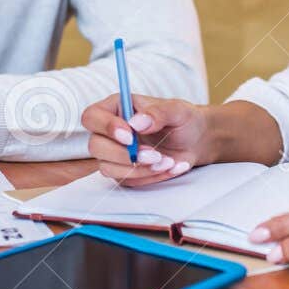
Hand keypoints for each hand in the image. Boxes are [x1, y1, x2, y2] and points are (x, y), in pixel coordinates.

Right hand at [80, 94, 218, 184]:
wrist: (196, 141)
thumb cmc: (183, 119)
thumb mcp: (177, 109)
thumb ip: (157, 112)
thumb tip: (136, 123)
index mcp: (116, 108)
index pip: (92, 117)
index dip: (106, 127)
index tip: (130, 136)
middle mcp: (110, 132)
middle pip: (95, 146)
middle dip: (124, 154)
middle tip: (154, 154)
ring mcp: (114, 154)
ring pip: (108, 168)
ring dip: (139, 169)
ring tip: (168, 161)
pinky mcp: (124, 172)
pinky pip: (127, 180)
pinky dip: (150, 177)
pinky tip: (169, 167)